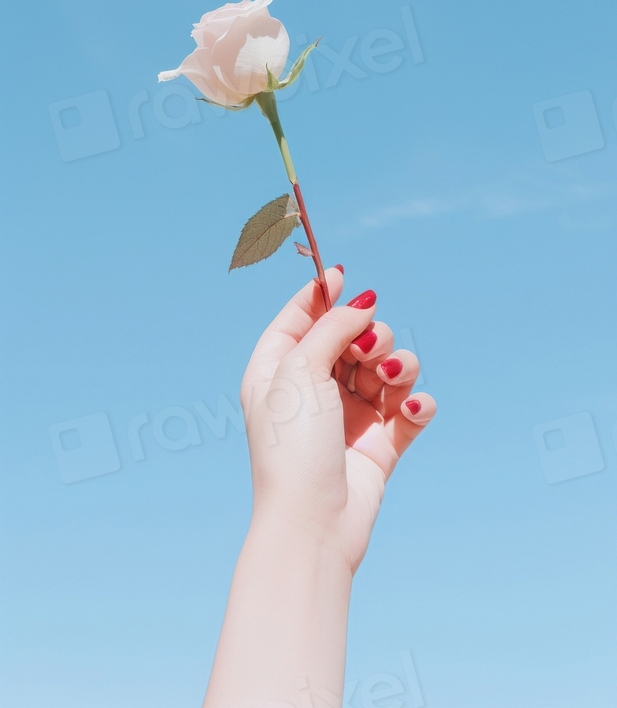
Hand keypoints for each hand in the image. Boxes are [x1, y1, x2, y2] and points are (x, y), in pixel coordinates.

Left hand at [240, 267, 436, 572]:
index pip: (298, 319)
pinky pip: (410, 411)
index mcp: (277, 371)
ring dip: (398, 366)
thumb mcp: (300, 370)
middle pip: (352, 338)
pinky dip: (416, 406)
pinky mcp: (380, 444)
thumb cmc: (293, 445)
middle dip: (369, 335)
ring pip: (387, 369)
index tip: (343, 275)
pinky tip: (410, 413)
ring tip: (391, 381)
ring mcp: (348, 417)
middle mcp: (312, 390)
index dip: (320, 296)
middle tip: (366, 352)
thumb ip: (331, 326)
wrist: (314, 524)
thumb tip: (361, 302)